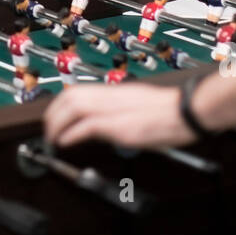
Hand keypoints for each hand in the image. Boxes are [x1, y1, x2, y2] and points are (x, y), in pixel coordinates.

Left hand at [43, 83, 195, 148]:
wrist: (188, 111)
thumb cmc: (168, 111)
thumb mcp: (136, 105)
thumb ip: (116, 111)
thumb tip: (101, 123)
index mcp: (114, 91)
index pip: (77, 91)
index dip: (59, 105)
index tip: (53, 118)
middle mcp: (110, 97)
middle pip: (69, 97)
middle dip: (52, 115)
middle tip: (48, 131)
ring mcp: (115, 110)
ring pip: (73, 107)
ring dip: (57, 124)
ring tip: (52, 139)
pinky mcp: (120, 125)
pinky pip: (88, 125)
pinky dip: (72, 134)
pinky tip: (66, 142)